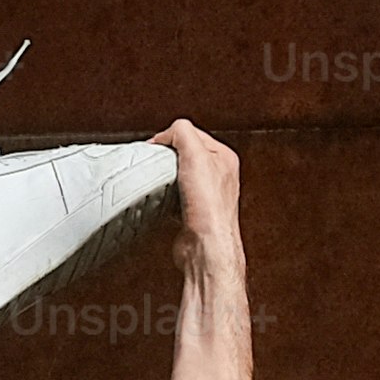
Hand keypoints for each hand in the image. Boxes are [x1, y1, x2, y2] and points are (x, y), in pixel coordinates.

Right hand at [156, 119, 242, 264]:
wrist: (206, 247)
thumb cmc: (209, 208)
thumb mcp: (195, 156)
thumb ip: (182, 133)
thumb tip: (167, 133)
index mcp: (223, 157)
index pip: (191, 133)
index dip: (170, 137)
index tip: (155, 146)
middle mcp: (217, 175)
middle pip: (183, 153)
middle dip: (166, 156)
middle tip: (156, 163)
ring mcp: (205, 194)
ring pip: (177, 174)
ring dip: (164, 176)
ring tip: (159, 180)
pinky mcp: (191, 211)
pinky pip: (172, 194)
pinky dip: (163, 194)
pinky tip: (161, 198)